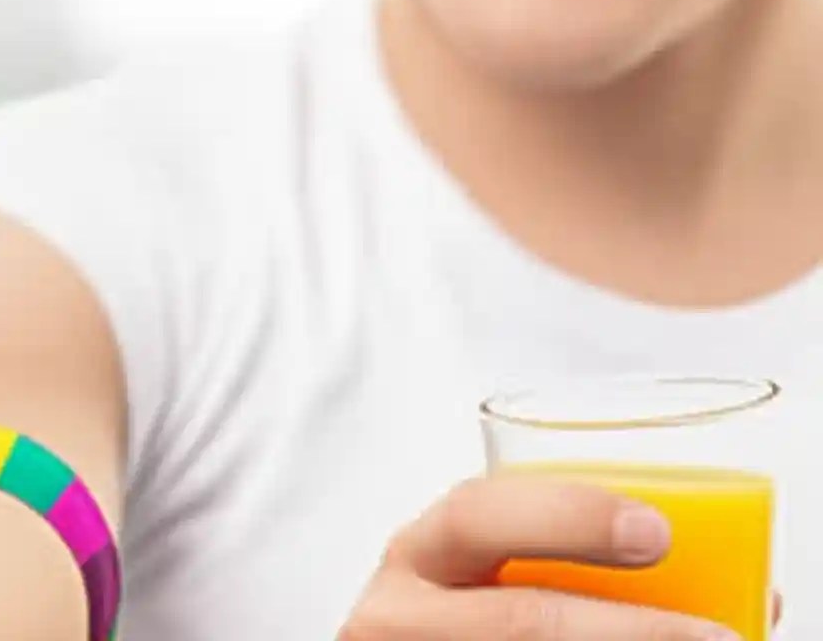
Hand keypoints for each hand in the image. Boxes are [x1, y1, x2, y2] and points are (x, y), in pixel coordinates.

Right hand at [340, 476, 754, 639]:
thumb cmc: (460, 614)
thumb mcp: (479, 573)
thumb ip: (564, 560)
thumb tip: (742, 593)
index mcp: (419, 554)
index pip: (478, 516)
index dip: (567, 517)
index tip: (655, 529)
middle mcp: (402, 616)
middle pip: (517, 621)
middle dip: (623, 628)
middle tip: (706, 634)